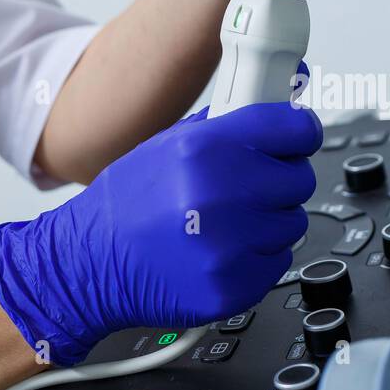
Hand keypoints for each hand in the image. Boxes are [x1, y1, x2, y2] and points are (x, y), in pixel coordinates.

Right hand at [0, 103, 321, 364]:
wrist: (89, 264)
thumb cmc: (129, 203)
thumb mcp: (170, 143)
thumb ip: (229, 125)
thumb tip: (283, 103)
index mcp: (204, 149)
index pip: (293, 129)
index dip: (300, 132)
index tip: (298, 138)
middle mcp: (219, 194)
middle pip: (299, 179)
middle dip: (279, 181)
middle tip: (250, 188)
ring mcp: (228, 245)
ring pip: (293, 223)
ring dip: (269, 222)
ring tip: (227, 223)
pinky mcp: (233, 286)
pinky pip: (279, 262)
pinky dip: (258, 258)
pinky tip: (222, 251)